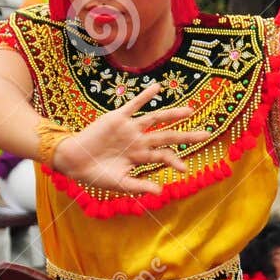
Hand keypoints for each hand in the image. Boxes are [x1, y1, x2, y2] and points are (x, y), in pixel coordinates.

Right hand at [52, 83, 196, 195]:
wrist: (73, 161)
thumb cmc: (96, 174)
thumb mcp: (120, 184)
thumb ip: (140, 186)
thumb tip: (161, 192)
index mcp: (141, 156)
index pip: (164, 156)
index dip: (175, 160)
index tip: (185, 168)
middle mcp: (139, 141)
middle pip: (167, 136)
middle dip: (186, 135)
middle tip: (206, 134)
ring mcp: (129, 128)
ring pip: (155, 119)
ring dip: (172, 114)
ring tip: (190, 110)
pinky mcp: (117, 118)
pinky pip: (134, 105)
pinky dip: (145, 96)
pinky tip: (158, 88)